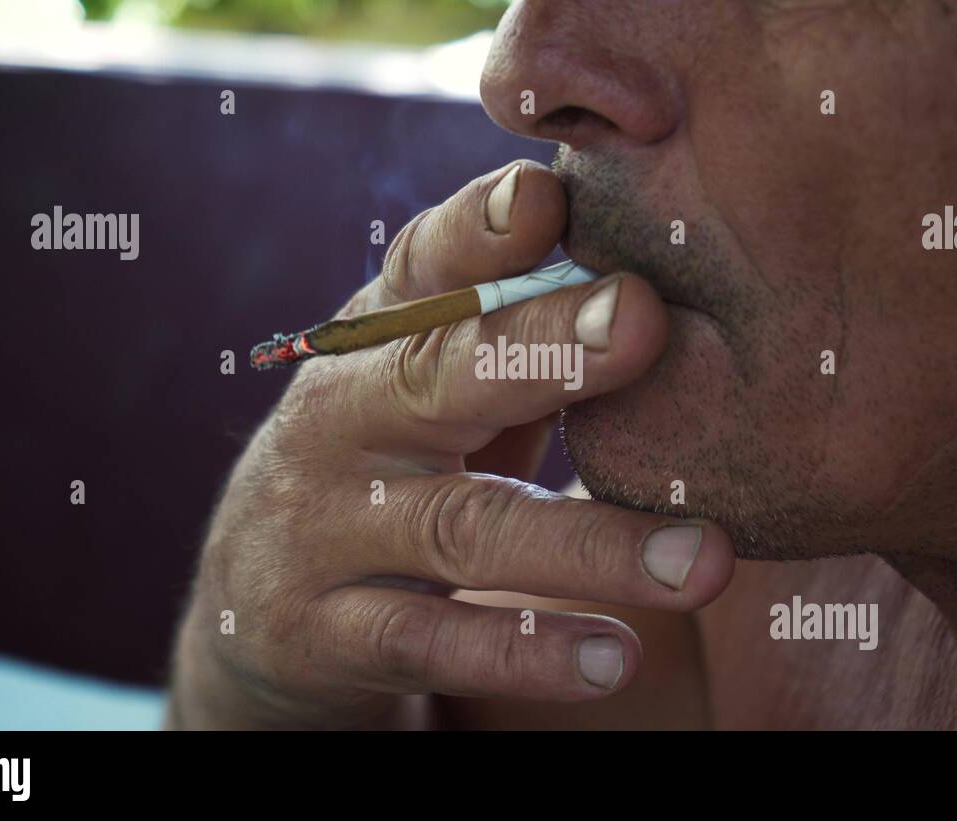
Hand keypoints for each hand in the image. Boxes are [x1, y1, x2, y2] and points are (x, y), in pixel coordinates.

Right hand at [167, 161, 734, 728]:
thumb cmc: (386, 467)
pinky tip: (612, 657)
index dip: (478, 231)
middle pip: (439, 375)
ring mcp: (324, 528)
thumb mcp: (427, 387)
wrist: (254, 609)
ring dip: (586, 542)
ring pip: (459, 525)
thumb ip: (512, 334)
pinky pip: (430, 641)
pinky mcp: (324, 633)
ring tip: (703, 557)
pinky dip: (523, 649)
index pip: (422, 268)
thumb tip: (658, 263)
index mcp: (376, 343)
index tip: (551, 194)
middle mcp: (341, 420)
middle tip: (644, 321)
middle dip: (543, 346)